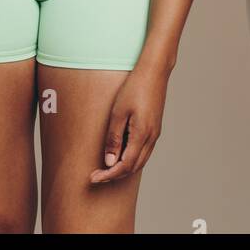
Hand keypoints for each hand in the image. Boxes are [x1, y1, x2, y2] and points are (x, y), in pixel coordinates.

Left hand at [89, 65, 168, 185]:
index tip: (93, 177)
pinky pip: (144, 152)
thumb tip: (109, 162)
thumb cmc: (135, 88)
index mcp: (142, 134)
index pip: (124, 166)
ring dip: (123, 168)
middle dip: (115, 175)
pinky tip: (121, 154)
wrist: (154, 71)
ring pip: (140, 161)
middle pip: (133, 167)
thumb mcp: (118, 112)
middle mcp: (151, 137)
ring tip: (106, 167)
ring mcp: (155, 133)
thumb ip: (114, 138)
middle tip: (97, 175)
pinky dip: (132, 159)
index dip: (108, 175)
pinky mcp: (155, 128)